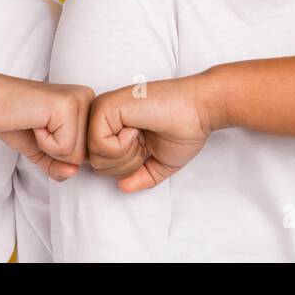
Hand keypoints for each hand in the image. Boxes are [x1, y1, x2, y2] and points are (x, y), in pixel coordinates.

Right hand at [0, 73, 93, 181]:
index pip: (86, 152)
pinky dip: (43, 143)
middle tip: (37, 125)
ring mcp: (80, 101)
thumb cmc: (15, 119)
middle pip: (84, 155)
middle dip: (54, 150)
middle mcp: (89, 99)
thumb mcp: (42, 150)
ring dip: (48, 147)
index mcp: (87, 105)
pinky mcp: (67, 107)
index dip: (58, 151)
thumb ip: (59, 166)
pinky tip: (35, 122)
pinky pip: (64, 148)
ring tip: (36, 123)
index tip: (42, 127)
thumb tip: (73, 172)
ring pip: (76, 155)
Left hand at [87, 74, 214, 191]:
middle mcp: (104, 116)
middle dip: (126, 166)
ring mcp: (102, 110)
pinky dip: (123, 146)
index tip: (145, 149)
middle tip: (144, 143)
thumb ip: (139, 176)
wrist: (198, 109)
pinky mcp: (105, 107)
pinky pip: (99, 145)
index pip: (103, 164)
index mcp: (114, 126)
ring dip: (126, 156)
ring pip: (96, 157)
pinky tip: (136, 129)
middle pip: (96, 165)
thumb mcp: (160, 161)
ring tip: (141, 135)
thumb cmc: (184, 129)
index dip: (127, 168)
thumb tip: (121, 187)